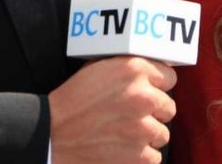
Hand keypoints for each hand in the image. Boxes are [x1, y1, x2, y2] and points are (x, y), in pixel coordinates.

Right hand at [50, 56, 177, 163]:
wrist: (51, 135)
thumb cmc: (73, 101)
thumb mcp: (98, 69)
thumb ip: (128, 68)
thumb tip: (152, 69)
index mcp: (133, 69)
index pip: (170, 78)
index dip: (157, 86)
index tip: (148, 92)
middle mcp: (143, 96)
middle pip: (169, 107)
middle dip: (153, 112)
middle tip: (131, 116)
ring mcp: (143, 128)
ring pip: (163, 133)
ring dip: (147, 136)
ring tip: (124, 134)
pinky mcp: (139, 156)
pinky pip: (154, 157)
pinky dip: (140, 157)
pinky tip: (122, 150)